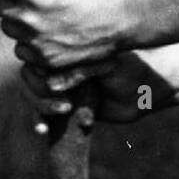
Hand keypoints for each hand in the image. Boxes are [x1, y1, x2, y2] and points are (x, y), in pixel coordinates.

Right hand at [17, 48, 178, 124]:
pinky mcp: (67, 107)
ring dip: (40, 106)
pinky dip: (40, 120)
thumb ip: (79, 72)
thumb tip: (50, 85)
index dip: (38, 69)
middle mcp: (62, 66)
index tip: (50, 79)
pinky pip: (46, 113)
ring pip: (35, 95)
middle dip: (39, 91)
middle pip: (31, 77)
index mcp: (68, 49)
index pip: (38, 56)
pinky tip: (41, 129)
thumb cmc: (128, 68)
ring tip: (60, 114)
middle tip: (63, 103)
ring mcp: (63, 86)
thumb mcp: (105, 65)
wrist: (147, 90)